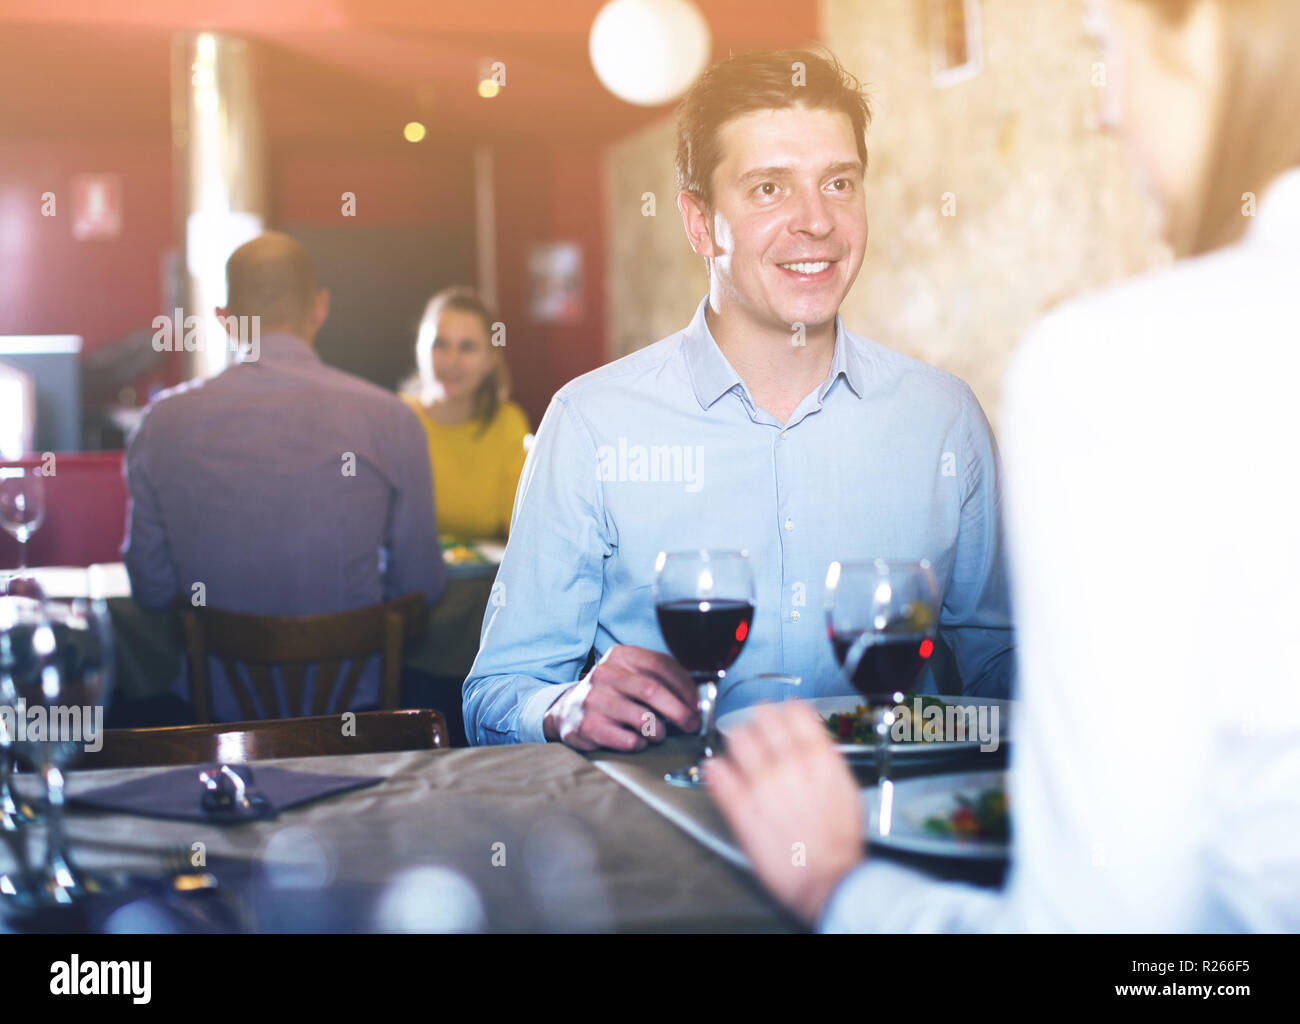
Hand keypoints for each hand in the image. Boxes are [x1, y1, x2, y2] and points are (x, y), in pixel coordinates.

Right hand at [543, 645, 700, 751]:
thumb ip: (658, 679)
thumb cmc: (610, 694)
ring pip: (643, 719)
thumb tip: (695, 697)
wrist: (566, 711)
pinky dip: (641, 744)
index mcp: (619, 656)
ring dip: (660, 731)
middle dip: (680, 711)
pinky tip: (637, 740)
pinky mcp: (588, 727)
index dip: (684, 685)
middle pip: (652, 691)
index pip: (660, 664)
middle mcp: (604, 674)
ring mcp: (593, 700)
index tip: (697, 701)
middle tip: (691, 724)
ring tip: (659, 733)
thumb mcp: (629, 675)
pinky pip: (629, 740)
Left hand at [706, 701, 864, 926]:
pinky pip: (717, 772)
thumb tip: (809, 741)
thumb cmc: (839, 842)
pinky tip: (719, 771)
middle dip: (758, 721)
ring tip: (738, 752)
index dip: (784, 710)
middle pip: (761, 717)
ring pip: (735, 737)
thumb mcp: (845, 788)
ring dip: (736, 741)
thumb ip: (824, 759)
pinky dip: (716, 768)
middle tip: (756, 732)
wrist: (828, 879)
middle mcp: (788, 763)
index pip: (792, 709)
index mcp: (817, 756)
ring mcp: (761, 783)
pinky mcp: (740, 808)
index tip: (779, 715)